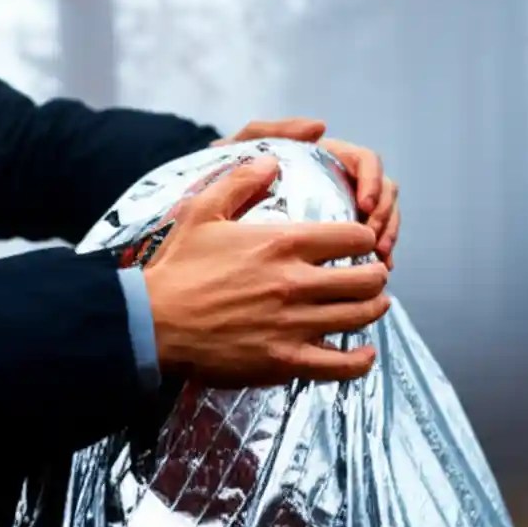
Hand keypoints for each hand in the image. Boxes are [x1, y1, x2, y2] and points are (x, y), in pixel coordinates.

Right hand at [142, 156, 389, 387]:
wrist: (151, 323)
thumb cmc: (176, 267)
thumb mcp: (203, 211)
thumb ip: (241, 180)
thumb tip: (272, 160)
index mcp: (283, 243)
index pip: (353, 237)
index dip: (364, 238)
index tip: (361, 243)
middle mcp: (296, 283)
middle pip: (367, 279)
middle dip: (376, 274)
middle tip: (372, 275)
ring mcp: (293, 325)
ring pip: (359, 316)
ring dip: (374, 309)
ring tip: (374, 304)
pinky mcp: (285, 361)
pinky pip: (340, 365)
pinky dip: (359, 360)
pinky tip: (364, 353)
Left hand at [212, 119, 400, 268]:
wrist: (202, 210)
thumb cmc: (221, 174)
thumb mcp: (240, 147)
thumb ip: (272, 130)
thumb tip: (319, 126)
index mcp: (324, 158)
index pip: (365, 161)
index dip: (373, 180)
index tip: (365, 204)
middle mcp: (338, 181)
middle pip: (384, 191)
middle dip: (386, 215)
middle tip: (374, 242)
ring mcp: (340, 210)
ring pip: (382, 218)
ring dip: (386, 237)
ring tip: (380, 262)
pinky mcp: (337, 238)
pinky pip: (367, 246)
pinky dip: (376, 257)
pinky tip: (369, 275)